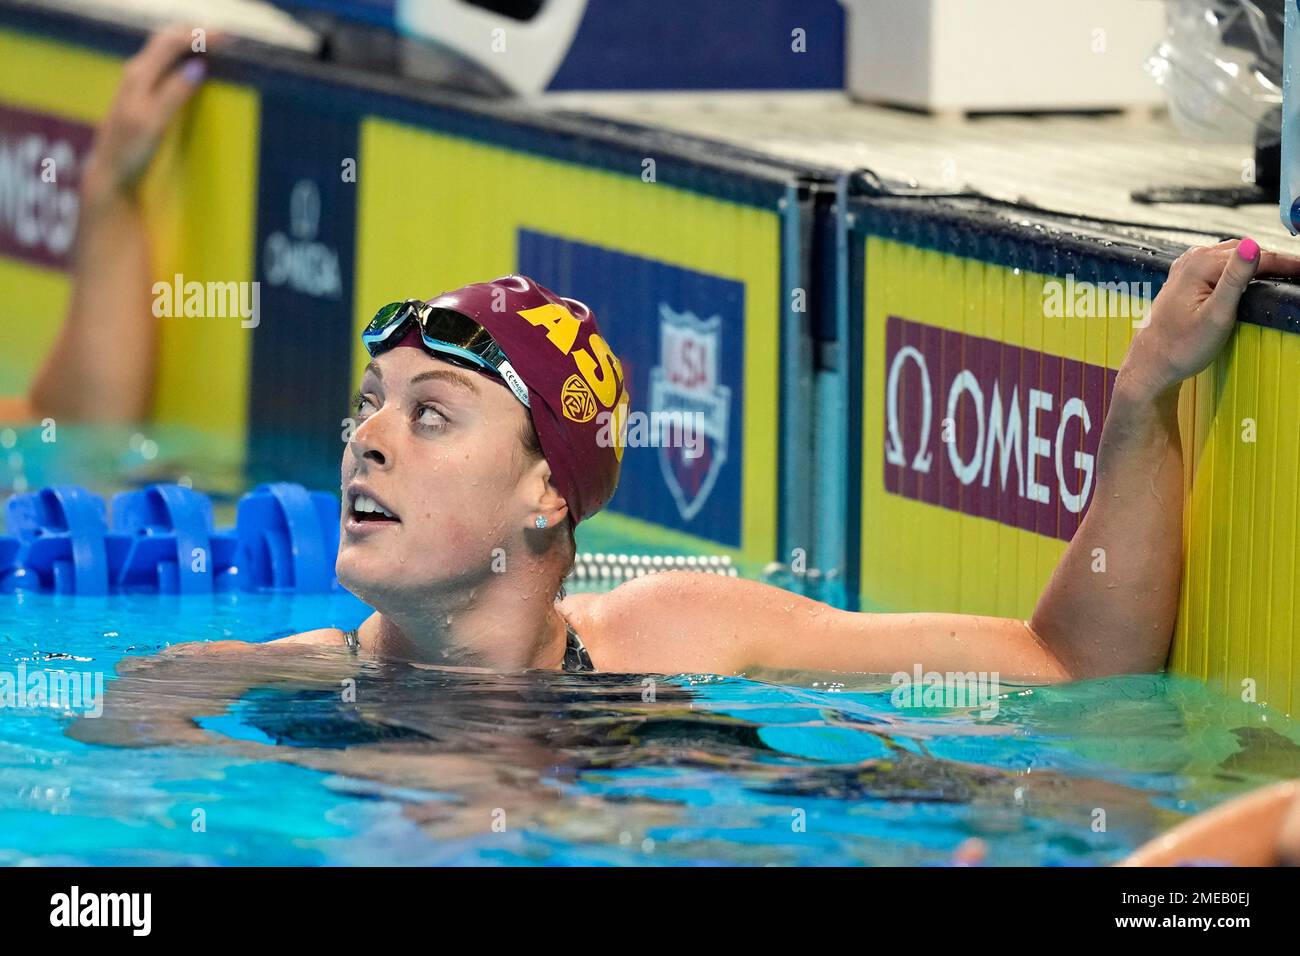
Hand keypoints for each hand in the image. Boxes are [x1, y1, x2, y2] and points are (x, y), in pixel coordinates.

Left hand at [82, 24, 219, 202]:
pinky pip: (163, 62)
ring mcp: (137, 80)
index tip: (225, 39)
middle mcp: (136, 71)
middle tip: (223, 39)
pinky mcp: (141, 92)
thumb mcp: (153, 122)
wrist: (110, 169)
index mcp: (139, 74)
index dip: (197, 36)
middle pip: (166, 39)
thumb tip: (198, 66)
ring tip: (211, 45)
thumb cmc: (130, 148)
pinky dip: (181, 56)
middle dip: (193, 34)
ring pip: (163, 49)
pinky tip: (192, 63)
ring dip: (187, 43)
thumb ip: (173, 92)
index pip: (170, 42)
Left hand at [1119, 238, 1299, 398]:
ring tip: (1283, 273)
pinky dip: (1239, 268)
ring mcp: (1186, 267)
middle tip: (1298, 273)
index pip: (1254, 256)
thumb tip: (1252, 246)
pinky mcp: (1185, 278)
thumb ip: (1235, 279)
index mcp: (1201, 263)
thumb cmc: (1181, 347)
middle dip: (1273, 260)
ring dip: (1257, 262)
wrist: (1151, 364)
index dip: (1286, 263)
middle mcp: (1192, 258)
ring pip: (1232, 256)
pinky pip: (1219, 264)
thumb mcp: (1216, 315)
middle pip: (1244, 251)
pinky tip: (1251, 276)